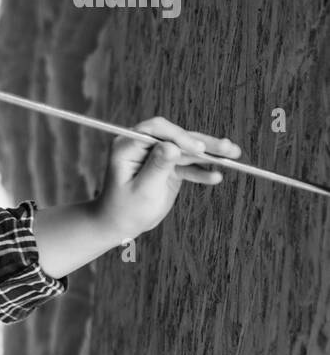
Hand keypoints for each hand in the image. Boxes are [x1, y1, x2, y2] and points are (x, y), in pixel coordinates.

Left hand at [95, 116, 241, 239]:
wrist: (120, 224)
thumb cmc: (125, 209)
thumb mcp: (142, 190)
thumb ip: (157, 167)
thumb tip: (171, 146)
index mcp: (128, 146)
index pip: (156, 130)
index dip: (180, 136)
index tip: (198, 148)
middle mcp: (142, 146)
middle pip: (177, 137)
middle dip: (203, 143)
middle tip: (228, 148)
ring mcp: (156, 155)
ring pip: (187, 150)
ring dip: (210, 154)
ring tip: (233, 156)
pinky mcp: (168, 166)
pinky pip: (188, 166)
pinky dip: (201, 171)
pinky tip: (215, 177)